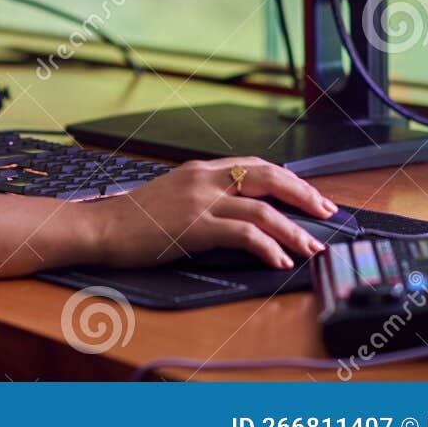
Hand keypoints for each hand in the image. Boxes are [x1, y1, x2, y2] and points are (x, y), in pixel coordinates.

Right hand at [84, 157, 337, 270]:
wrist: (101, 227)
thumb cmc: (134, 218)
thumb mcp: (174, 195)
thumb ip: (206, 196)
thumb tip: (240, 211)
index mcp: (202, 169)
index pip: (258, 166)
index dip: (291, 180)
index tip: (311, 196)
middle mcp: (206, 179)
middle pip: (269, 178)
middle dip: (304, 196)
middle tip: (326, 214)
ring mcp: (201, 202)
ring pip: (263, 211)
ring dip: (293, 231)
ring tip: (311, 248)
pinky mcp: (196, 227)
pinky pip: (244, 235)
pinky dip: (267, 247)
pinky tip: (279, 260)